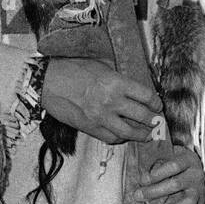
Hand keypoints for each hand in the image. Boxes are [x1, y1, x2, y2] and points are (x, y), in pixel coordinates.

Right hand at [43, 58, 162, 144]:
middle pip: (143, 116)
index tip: (158, 105)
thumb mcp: (102, 65)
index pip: (147, 97)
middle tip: (158, 122)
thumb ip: (120, 76)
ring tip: (148, 134)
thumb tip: (135, 84)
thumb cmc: (73, 69)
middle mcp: (112, 101)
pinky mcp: (89, 127)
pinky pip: (111, 138)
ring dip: (142, 135)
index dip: (156, 103)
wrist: (46, 81)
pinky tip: (124, 135)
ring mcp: (101, 117)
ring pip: (130, 132)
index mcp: (117, 83)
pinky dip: (121, 138)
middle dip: (154, 120)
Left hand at [123, 146, 204, 203]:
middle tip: (137, 196)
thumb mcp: (167, 155)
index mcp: (188, 160)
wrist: (192, 167)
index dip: (157, 174)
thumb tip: (140, 177)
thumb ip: (155, 161)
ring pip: (188, 202)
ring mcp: (200, 191)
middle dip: (155, 192)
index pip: (174, 166)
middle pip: (177, 184)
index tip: (142, 179)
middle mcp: (196, 175)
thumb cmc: (174, 162)